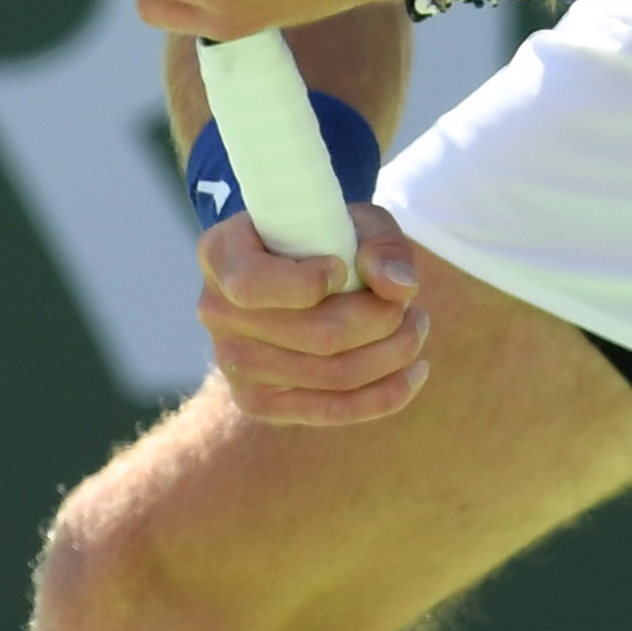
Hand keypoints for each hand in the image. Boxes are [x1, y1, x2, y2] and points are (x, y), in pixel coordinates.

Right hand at [197, 202, 428, 424]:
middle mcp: (216, 312)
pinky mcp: (260, 403)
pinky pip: (331, 410)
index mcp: (221, 253)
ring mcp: (233, 365)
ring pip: (332, 374)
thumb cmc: (324, 236)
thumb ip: (380, 244)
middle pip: (314, 335)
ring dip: (392, 353)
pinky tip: (415, 371)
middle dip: (381, 320)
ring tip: (415, 327)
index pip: (252, 285)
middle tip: (410, 305)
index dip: (308, 283)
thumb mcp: (353, 220)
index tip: (343, 268)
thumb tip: (400, 287)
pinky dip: (384, 394)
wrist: (295, 269)